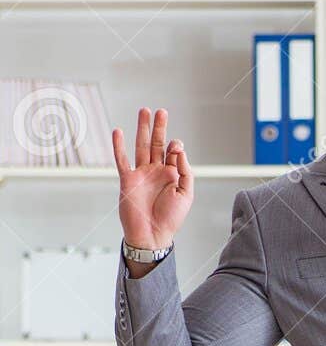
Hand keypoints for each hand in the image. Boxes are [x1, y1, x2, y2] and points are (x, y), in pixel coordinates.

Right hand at [112, 107, 193, 259]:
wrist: (152, 234)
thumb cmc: (170, 218)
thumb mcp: (186, 195)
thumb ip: (185, 172)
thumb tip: (178, 151)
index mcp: (172, 175)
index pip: (173, 153)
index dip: (176, 146)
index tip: (176, 146)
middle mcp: (156, 171)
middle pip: (157, 144)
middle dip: (159, 128)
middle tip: (161, 111)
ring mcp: (141, 174)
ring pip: (141, 146)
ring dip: (142, 129)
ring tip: (144, 112)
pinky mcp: (127, 179)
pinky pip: (122, 159)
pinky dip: (118, 146)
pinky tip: (118, 131)